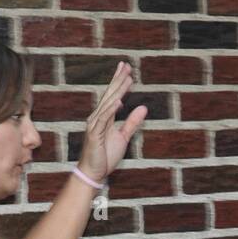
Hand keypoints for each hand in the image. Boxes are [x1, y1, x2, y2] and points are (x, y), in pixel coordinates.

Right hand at [78, 61, 147, 183]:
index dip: (119, 82)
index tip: (126, 68)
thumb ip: (132, 122)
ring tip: (127, 79)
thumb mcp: (123, 137)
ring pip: (107, 104)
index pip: (112, 96)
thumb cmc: (105, 155)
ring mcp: (94, 125)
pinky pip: (103, 120)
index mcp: (103, 117)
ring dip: (118, 91)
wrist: (94, 172)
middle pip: (109, 95)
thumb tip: (143, 107)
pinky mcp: (94, 135)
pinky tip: (118, 101)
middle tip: (127, 66)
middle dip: (118, 80)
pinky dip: (110, 110)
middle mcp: (97, 117)